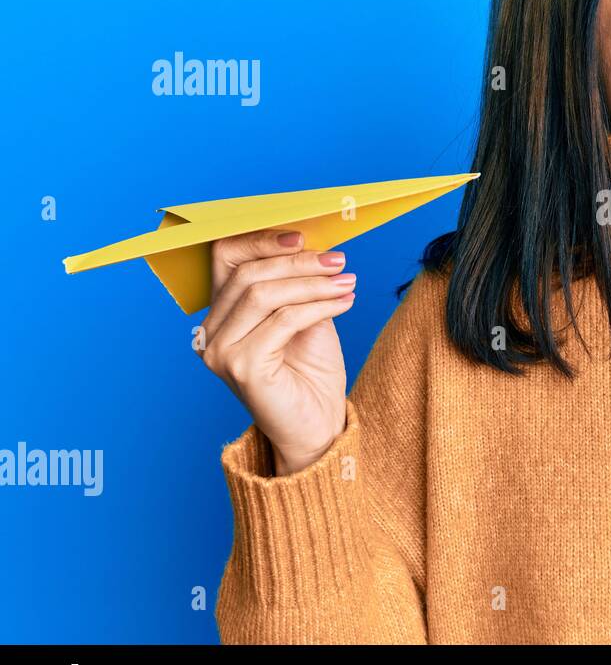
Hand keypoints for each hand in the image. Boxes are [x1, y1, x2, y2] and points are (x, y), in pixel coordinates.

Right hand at [194, 229, 355, 474]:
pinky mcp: (242, 367)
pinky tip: (345, 302)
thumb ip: (298, 285)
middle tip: (339, 260)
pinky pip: (284, 320)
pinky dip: (319, 306)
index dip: (261, 240)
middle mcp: (209, 334)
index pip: (225, 259)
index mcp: (219, 316)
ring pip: (265, 294)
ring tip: (348, 281)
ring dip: (313, 283)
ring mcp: (220, 352)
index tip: (304, 238)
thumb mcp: (305, 317)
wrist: (317, 427)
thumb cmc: (310, 373)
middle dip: (298, 262)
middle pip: (248, 274)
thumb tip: (312, 245)